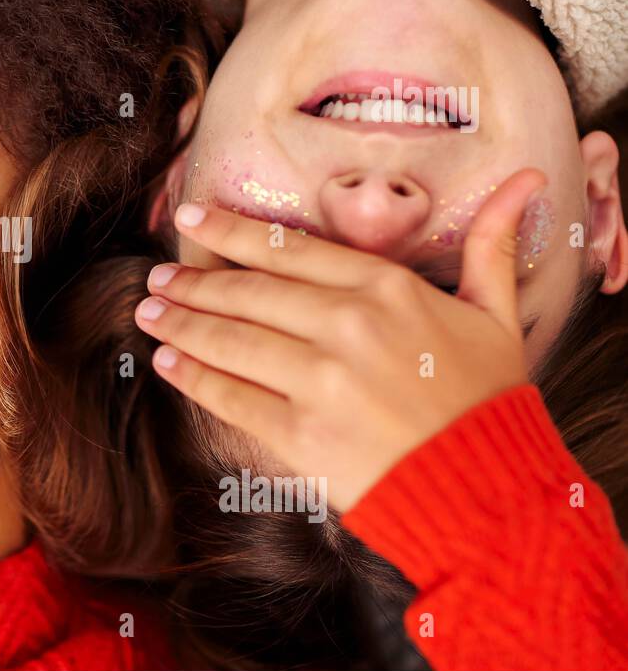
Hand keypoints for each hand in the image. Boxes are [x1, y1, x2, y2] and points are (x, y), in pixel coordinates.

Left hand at [135, 169, 544, 510]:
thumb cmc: (489, 399)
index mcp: (385, 289)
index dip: (230, 230)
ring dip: (181, 322)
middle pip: (248, 292)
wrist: (487, 489)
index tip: (191, 218)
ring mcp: (319, 381)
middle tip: (159, 275)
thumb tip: (522, 181)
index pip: (288, 248)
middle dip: (194, 280)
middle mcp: (345, 326)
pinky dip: (192, 377)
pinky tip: (167, 360)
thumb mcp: (496, 314)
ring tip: (149, 310)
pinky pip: (230, 397)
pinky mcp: (300, 434)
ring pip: (230, 340)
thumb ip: (490, 247)